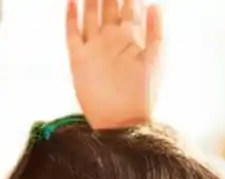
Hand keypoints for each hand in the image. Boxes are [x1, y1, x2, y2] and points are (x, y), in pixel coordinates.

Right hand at [66, 0, 162, 129]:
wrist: (121, 121)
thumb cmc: (142, 95)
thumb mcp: (154, 59)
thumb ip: (154, 31)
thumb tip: (154, 4)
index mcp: (129, 39)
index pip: (128, 8)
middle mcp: (110, 40)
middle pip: (107, 8)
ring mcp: (93, 48)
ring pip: (89, 15)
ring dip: (89, 0)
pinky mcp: (78, 59)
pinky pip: (72, 33)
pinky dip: (70, 16)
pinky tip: (71, 1)